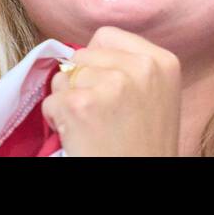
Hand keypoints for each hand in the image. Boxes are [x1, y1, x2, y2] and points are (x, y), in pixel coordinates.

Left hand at [42, 26, 182, 155]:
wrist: (142, 178)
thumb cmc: (147, 144)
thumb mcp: (158, 94)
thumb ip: (133, 67)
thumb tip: (85, 55)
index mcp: (162, 60)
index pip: (107, 36)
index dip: (97, 60)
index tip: (105, 83)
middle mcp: (139, 67)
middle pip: (83, 55)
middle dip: (80, 79)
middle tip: (98, 110)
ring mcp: (111, 84)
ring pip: (64, 77)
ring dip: (68, 100)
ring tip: (91, 124)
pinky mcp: (81, 105)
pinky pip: (51, 102)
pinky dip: (57, 120)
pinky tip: (80, 135)